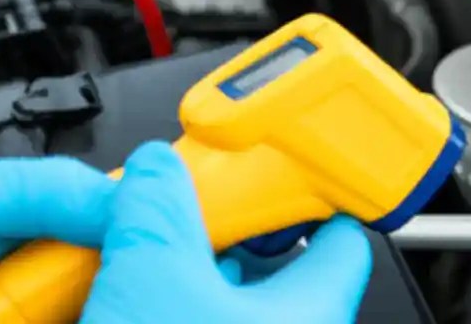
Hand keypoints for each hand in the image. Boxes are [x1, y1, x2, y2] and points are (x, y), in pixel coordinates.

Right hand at [82, 142, 372, 323]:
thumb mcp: (155, 274)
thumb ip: (159, 202)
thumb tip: (156, 167)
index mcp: (314, 310)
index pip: (344, 235)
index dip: (311, 189)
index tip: (287, 163)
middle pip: (270, 261)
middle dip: (221, 227)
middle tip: (184, 204)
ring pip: (224, 297)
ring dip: (184, 270)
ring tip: (139, 253)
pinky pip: (191, 321)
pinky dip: (164, 306)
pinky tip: (126, 300)